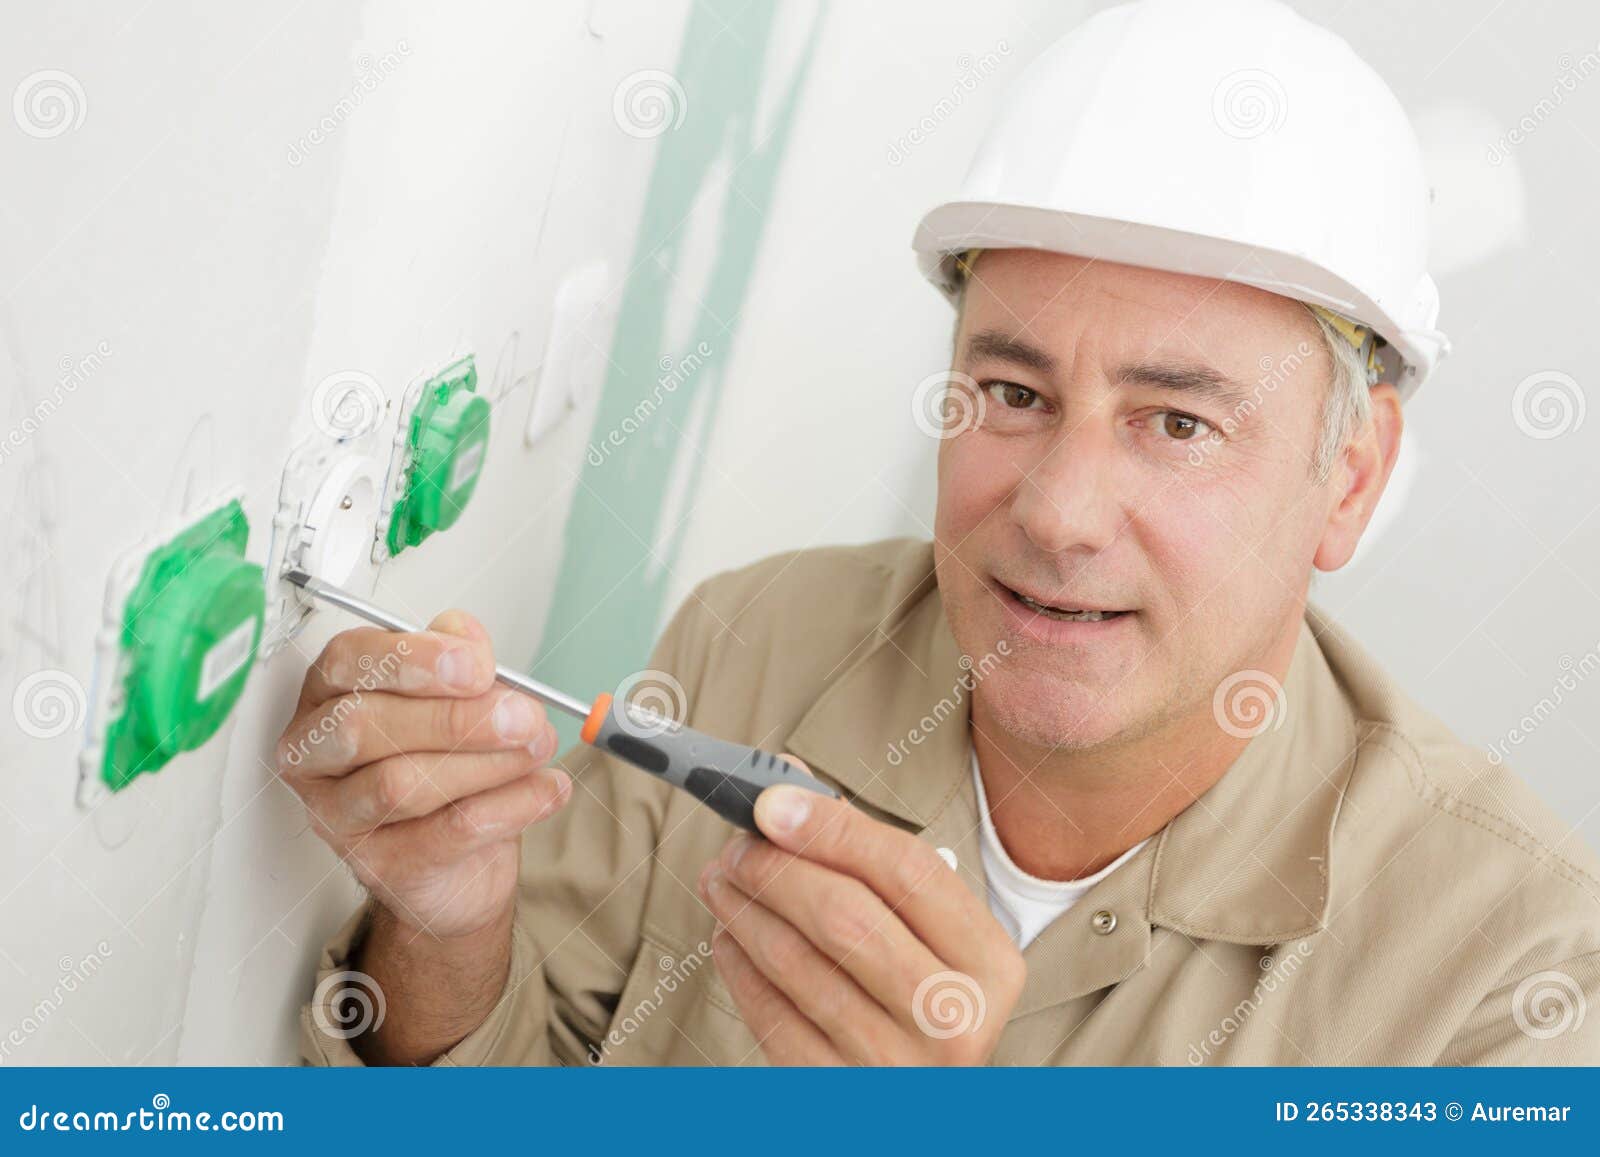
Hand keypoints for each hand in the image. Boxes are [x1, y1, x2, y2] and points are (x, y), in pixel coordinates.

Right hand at [276, 610, 571, 939]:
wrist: (459, 857)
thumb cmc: (444, 760)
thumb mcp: (456, 696)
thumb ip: (457, 660)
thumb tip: (466, 639)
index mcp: (328, 693)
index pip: (347, 662)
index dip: (413, 659)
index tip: (477, 666)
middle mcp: (316, 755)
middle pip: (363, 726)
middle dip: (453, 718)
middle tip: (522, 715)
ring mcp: (338, 816)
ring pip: (400, 784)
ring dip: (487, 763)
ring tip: (539, 748)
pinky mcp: (379, 866)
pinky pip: (448, 832)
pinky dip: (511, 806)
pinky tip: (548, 788)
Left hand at [698, 759, 1025, 1064]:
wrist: (926, 1096)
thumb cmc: (924, 992)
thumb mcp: (932, 931)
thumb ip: (870, 857)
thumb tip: (785, 792)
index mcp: (988, 964)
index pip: (907, 872)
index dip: (832, 829)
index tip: (772, 803)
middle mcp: (951, 1019)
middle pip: (846, 917)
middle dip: (776, 869)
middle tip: (739, 846)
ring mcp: (894, 1065)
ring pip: (798, 965)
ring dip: (746, 911)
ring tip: (724, 879)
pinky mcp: (838, 1094)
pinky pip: (772, 1018)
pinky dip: (740, 967)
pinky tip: (729, 935)